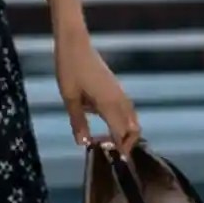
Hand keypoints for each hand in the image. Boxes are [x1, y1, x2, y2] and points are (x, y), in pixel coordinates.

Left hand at [54, 28, 140, 154]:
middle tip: (114, 151)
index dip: (121, 148)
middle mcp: (119, 98)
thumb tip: (83, 143)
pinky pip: (124, 106)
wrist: (75, 42)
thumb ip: (78, 121)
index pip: (121, 132)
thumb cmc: (69, 68)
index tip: (118, 160)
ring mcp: (119, 90)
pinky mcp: (115, 85)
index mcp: (108, 103)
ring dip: (125, 129)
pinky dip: (120, 117)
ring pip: (131, 116)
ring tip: (108, 137)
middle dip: (128, 141)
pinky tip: (99, 114)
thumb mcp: (69, 97)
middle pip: (133, 126)